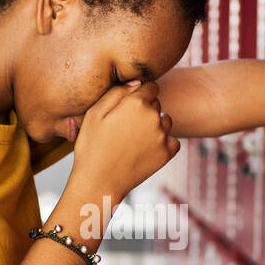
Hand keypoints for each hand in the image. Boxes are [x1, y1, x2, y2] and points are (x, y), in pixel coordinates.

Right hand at [71, 79, 178, 201]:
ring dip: (155, 125)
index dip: (139, 94)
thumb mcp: (94, 113)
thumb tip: (136, 82)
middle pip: (156, 104)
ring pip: (165, 121)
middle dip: (145, 109)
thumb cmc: (92, 146)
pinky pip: (172, 141)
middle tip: (126, 126)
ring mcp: (162, 136)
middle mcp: (153, 117)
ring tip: (134, 138)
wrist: (98, 182)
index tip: (128, 106)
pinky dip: (163, 143)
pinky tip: (145, 149)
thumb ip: (116, 92)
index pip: (150, 86)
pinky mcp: (166, 154)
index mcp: (136, 103)